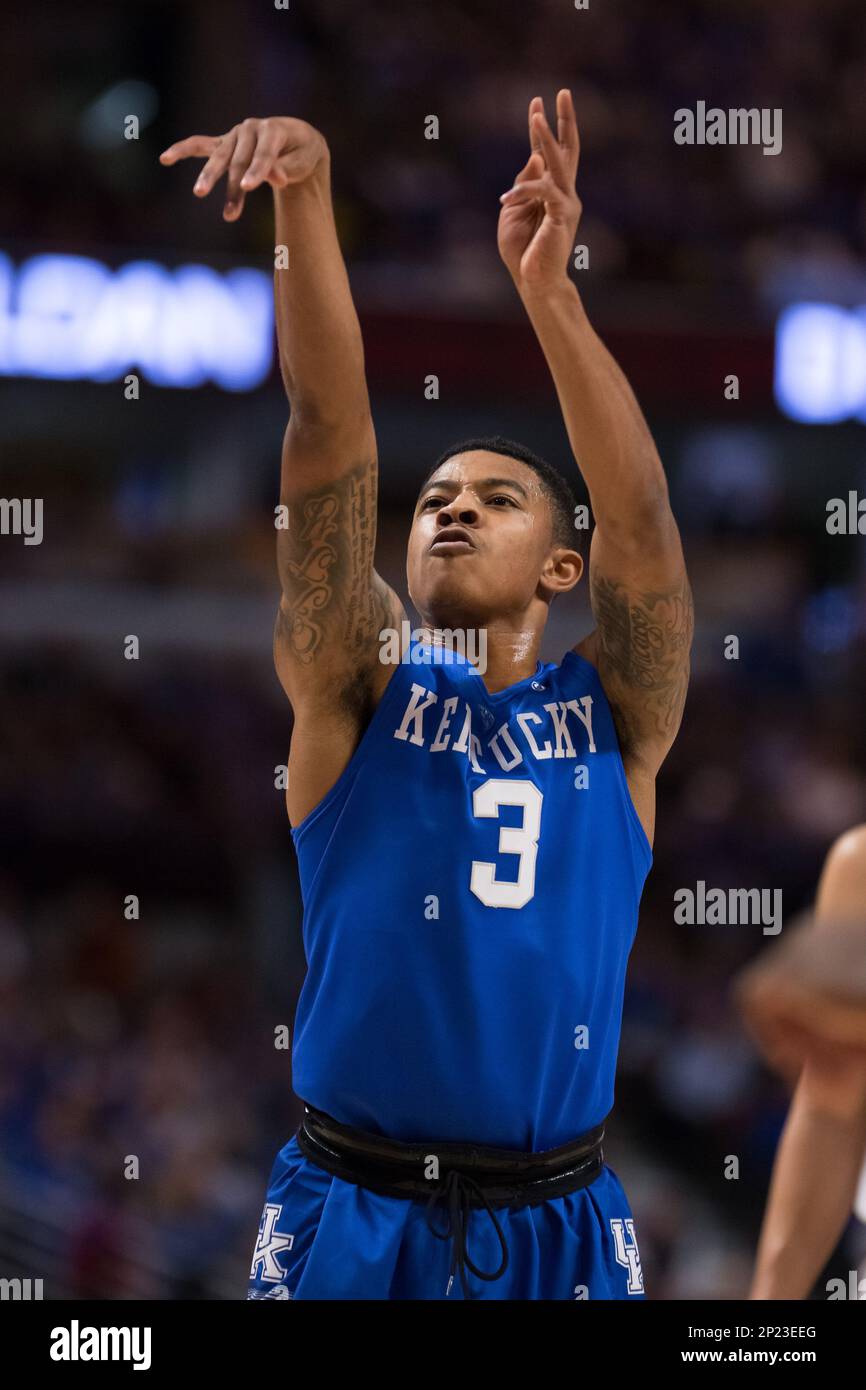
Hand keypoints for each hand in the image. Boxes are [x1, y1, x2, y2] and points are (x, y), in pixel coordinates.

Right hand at [159, 116, 327, 220]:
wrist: (296, 140)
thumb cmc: (302, 154)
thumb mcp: (303, 162)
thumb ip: (289, 169)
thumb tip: (276, 178)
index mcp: (272, 130)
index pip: (264, 155)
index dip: (257, 171)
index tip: (248, 187)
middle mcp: (250, 129)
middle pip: (239, 160)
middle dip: (233, 186)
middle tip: (229, 212)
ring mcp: (235, 136)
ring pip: (220, 157)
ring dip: (210, 177)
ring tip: (199, 193)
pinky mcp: (224, 144)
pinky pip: (200, 146)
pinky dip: (182, 150)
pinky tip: (165, 158)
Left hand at [497, 90, 581, 291]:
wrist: (535, 281)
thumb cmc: (523, 252)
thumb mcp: (513, 213)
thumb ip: (523, 186)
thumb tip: (534, 159)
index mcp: (551, 192)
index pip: (547, 154)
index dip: (541, 129)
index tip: (536, 104)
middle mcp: (563, 193)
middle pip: (567, 149)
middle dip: (564, 120)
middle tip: (562, 92)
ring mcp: (566, 203)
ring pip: (558, 162)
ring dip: (546, 138)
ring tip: (537, 115)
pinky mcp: (562, 215)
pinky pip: (543, 192)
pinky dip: (523, 192)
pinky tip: (505, 201)